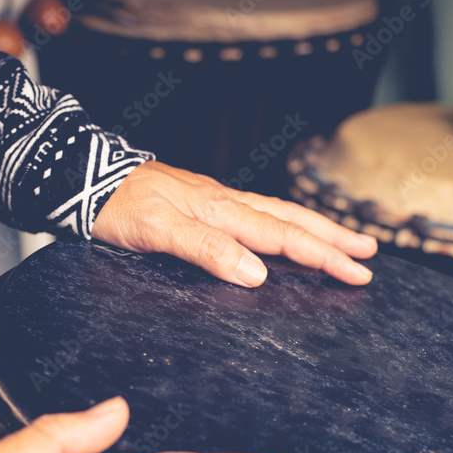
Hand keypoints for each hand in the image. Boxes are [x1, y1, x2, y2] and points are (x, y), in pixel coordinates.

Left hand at [92, 161, 377, 286]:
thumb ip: (206, 250)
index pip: (284, 236)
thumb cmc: (115, 206)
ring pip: (277, 214)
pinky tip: (283, 231)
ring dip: (314, 228)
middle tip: (369, 255)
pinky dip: (282, 225)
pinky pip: (255, 215)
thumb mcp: (157, 231)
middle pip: (291, 221)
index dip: (324, 257)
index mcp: (221, 211)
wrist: (83, 178)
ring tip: (344, 240)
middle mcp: (225, 204)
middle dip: (333, 239)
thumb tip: (257, 274)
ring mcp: (215, 202)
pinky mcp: (201, 205)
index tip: (358, 274)